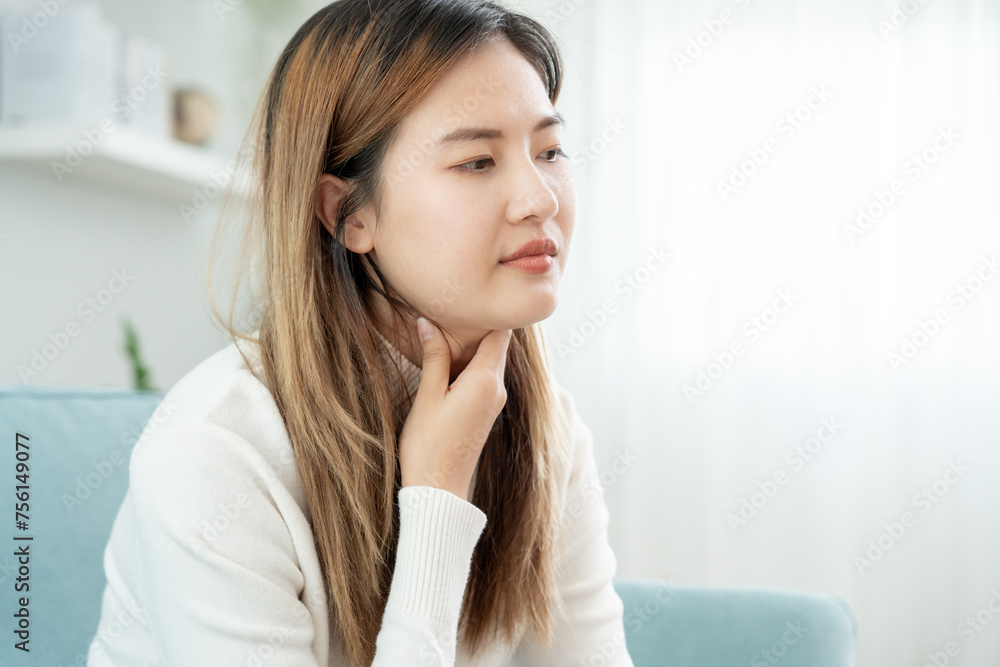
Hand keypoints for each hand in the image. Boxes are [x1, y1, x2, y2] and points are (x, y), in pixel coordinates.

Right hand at [397, 317, 512, 501]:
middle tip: (448, 313)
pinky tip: (447, 365)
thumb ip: (433, 357)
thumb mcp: (428, 396)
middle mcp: (498, 389)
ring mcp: (495, 402)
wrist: (438, 490)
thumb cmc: (428, 445)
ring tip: (442, 336)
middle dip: (476, 329)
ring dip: (470, 349)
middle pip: (496, 345)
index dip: (485, 315)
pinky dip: (470, 366)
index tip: (464, 302)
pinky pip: (485, 378)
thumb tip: (428, 323)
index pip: (500, 334)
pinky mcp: (486, 413)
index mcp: (486, 381)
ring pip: (490, 362)